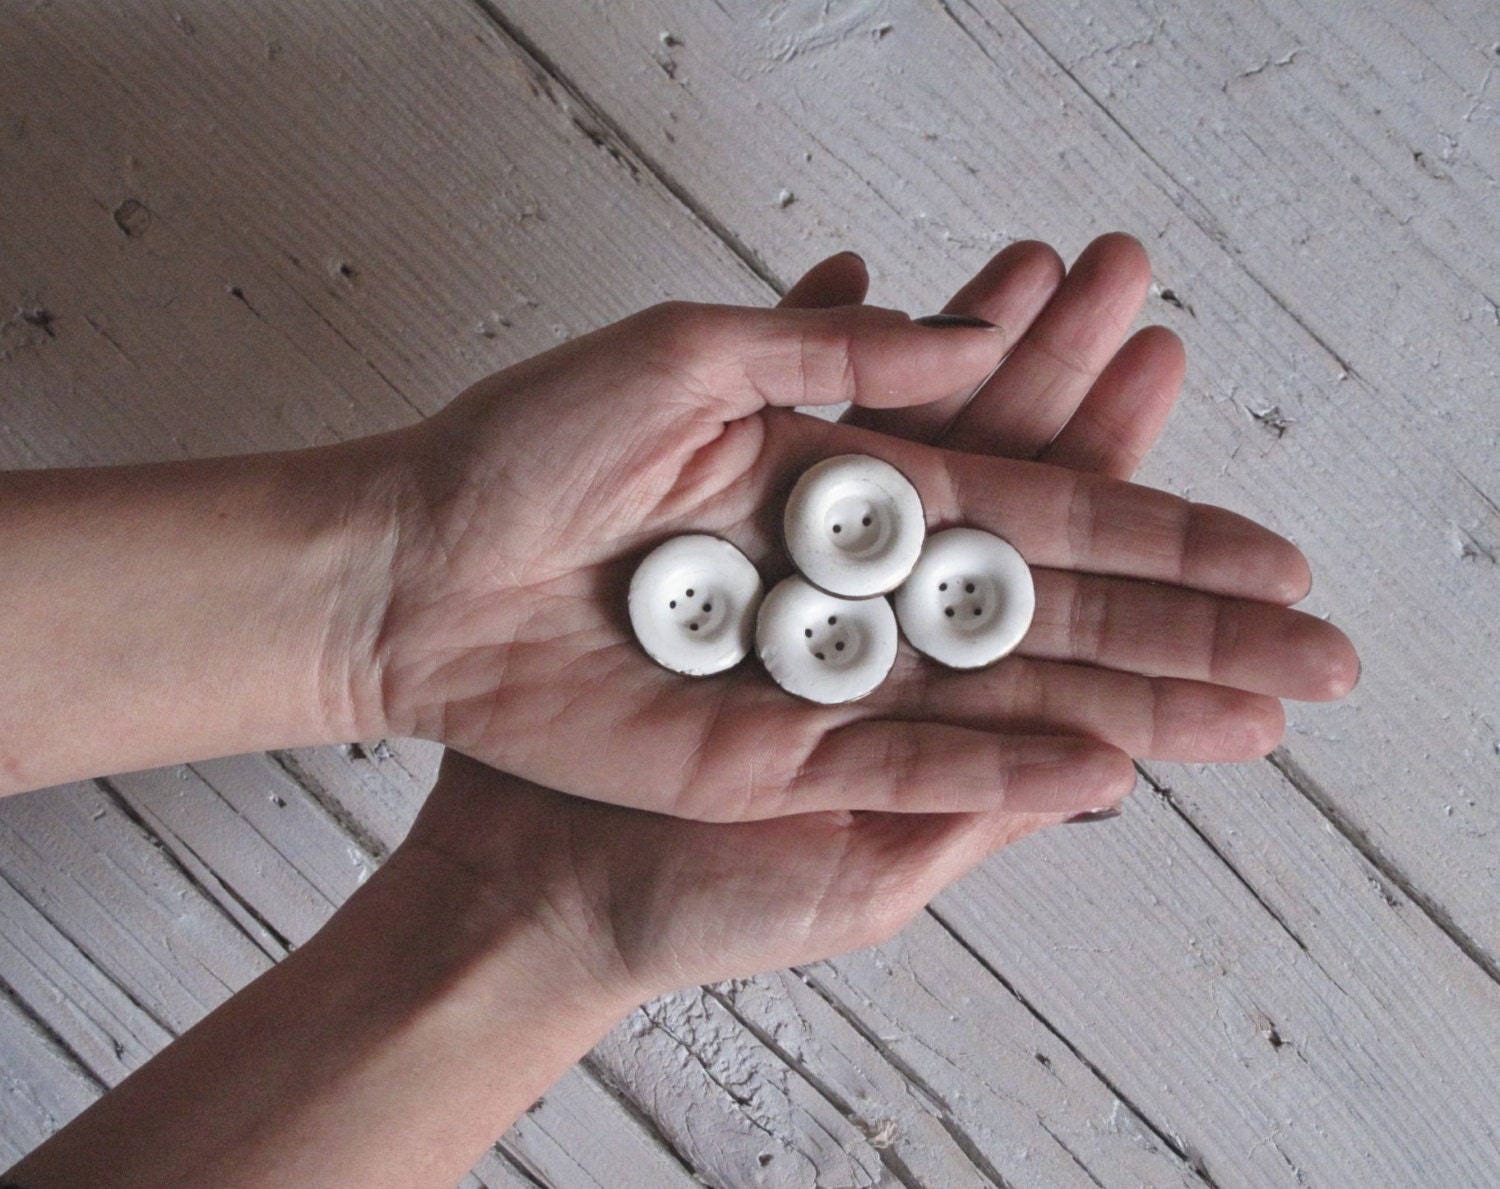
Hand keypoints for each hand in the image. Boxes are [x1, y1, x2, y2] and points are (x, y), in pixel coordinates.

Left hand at [358, 239, 1355, 822]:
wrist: (418, 566)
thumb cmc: (529, 447)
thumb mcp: (687, 354)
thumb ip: (836, 350)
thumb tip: (976, 336)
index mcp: (850, 477)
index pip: (1034, 497)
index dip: (1151, 513)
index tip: (1264, 550)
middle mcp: (856, 581)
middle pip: (1049, 604)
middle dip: (1182, 616)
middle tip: (1312, 627)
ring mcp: (823, 674)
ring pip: (1005, 695)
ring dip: (1135, 702)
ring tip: (1261, 708)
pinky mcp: (771, 754)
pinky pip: (910, 766)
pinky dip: (1009, 769)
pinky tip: (1118, 768)